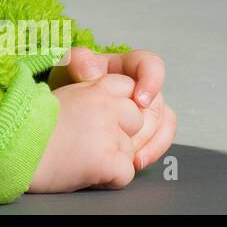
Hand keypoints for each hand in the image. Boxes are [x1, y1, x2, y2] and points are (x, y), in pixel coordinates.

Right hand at [27, 74, 143, 193]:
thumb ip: (86, 95)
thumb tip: (105, 105)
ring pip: (131, 149)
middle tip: (90, 141)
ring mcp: (108, 134)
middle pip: (136, 118)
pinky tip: (84, 171)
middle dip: (121, 132)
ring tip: (81, 157)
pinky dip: (109, 179)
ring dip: (113, 157)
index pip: (127, 87)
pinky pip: (126, 174)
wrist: (9, 147)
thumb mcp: (58, 95)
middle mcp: (105, 106)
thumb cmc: (24, 124)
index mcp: (92, 87)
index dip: (117, 104)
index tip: (101, 115)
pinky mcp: (109, 161)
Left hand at [47, 47, 174, 173]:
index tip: (140, 101)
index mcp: (125, 67)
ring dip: (151, 142)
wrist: (63, 107)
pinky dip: (151, 152)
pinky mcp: (143, 130)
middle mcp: (140, 87)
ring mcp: (144, 110)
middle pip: (157, 102)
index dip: (152, 81)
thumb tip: (92, 70)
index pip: (151, 65)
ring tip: (133, 157)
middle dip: (146, 123)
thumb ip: (78, 63)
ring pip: (163, 124)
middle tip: (128, 137)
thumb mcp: (67, 68)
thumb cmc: (68, 83)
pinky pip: (160, 140)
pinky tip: (134, 163)